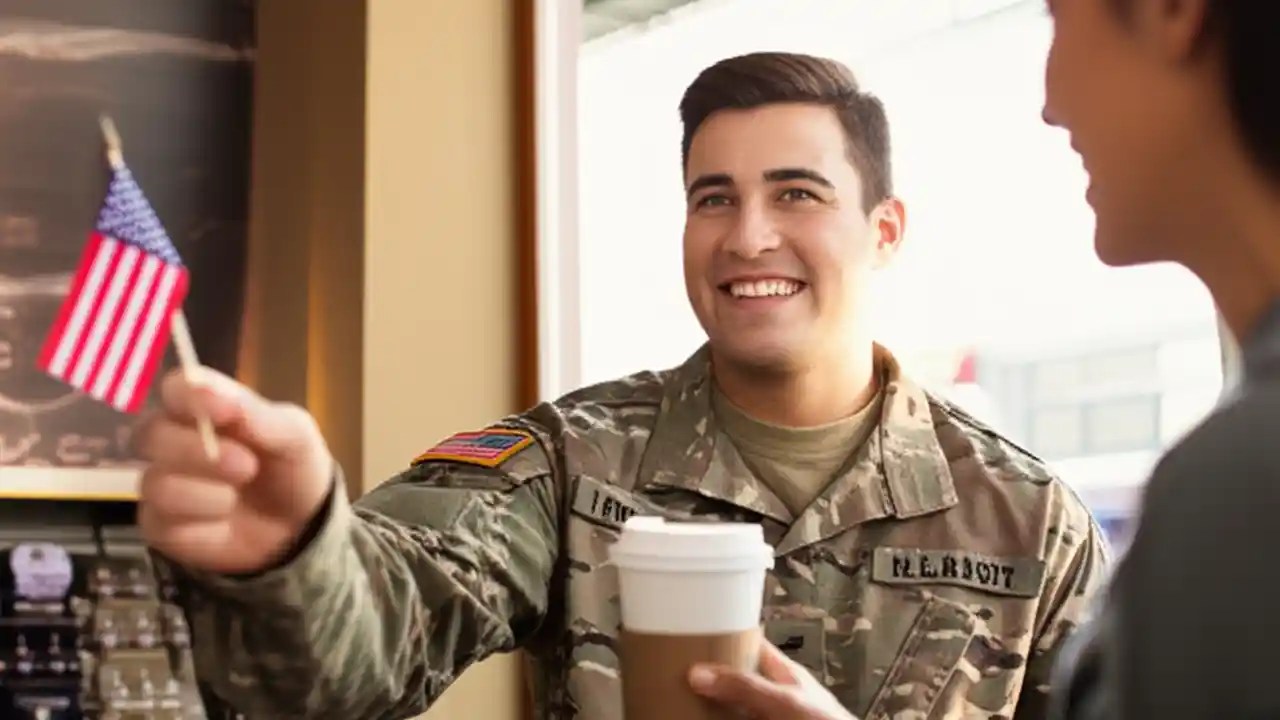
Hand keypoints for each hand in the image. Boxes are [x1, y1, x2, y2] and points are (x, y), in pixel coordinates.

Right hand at [132, 367, 333, 574]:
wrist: (301, 529)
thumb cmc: (292, 468)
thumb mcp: (294, 436)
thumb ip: (257, 415)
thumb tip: (214, 392)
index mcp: (204, 407)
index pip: (176, 387)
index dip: (192, 396)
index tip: (226, 411)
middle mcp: (172, 441)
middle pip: (151, 434)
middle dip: (197, 452)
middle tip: (246, 466)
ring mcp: (162, 483)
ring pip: (155, 483)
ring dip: (203, 493)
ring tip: (237, 499)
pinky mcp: (158, 526)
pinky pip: (159, 523)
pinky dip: (200, 526)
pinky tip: (224, 526)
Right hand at [689, 641, 857, 719]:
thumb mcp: (785, 700)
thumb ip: (745, 687)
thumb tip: (698, 672)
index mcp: (781, 672)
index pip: (748, 643)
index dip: (722, 634)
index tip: (690, 631)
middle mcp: (770, 694)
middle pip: (732, 679)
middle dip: (706, 677)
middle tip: (671, 671)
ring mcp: (765, 716)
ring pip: (730, 708)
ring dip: (707, 706)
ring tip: (674, 698)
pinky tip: (693, 718)